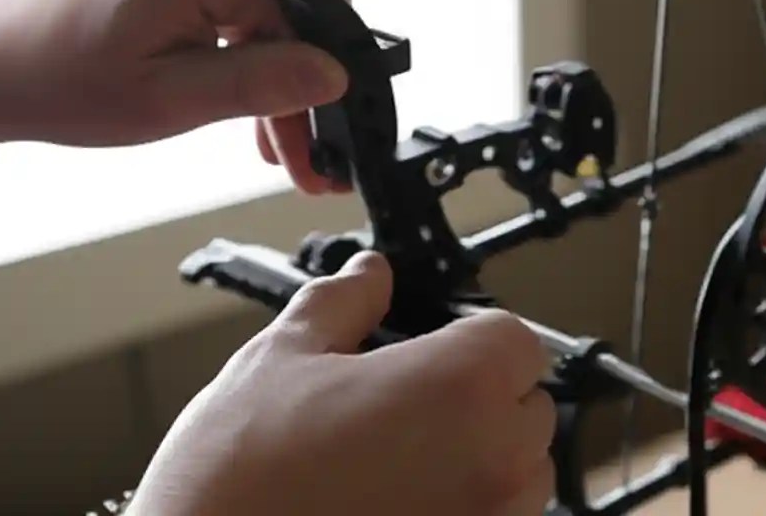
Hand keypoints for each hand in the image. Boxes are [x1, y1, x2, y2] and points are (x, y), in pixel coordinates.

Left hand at [0, 0, 346, 192]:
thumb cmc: (53, 80)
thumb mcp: (169, 99)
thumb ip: (258, 84)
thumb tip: (333, 74)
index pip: (292, 13)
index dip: (311, 83)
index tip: (318, 138)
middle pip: (278, 1)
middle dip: (291, 78)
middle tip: (291, 146)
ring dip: (260, 60)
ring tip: (255, 128)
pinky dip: (226, 31)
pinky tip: (222, 75)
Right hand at [128, 252, 555, 515]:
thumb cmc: (237, 480)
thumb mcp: (277, 361)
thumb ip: (339, 304)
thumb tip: (367, 273)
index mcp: (460, 386)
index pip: (516, 338)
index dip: (472, 337)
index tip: (432, 348)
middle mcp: (495, 458)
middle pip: (528, 406)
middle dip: (479, 397)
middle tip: (405, 406)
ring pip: (520, 473)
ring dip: (481, 458)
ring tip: (398, 462)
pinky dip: (464, 508)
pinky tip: (397, 504)